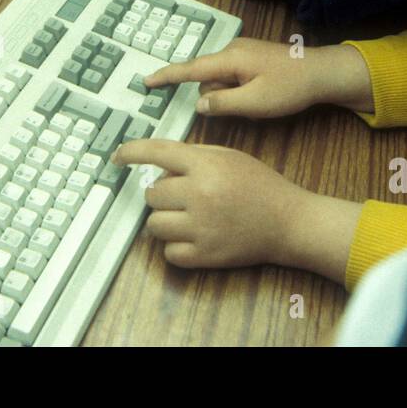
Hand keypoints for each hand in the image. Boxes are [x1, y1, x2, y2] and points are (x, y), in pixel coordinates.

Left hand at [111, 140, 306, 268]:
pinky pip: (169, 252)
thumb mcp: (229, 157)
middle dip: (161, 194)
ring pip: (154, 224)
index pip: (156, 153)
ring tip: (186, 218)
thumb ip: (194, 156)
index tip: (117, 157)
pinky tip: (193, 237)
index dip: (131, 152)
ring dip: (164, 220)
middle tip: (182, 196)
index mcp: (205, 166)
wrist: (288, 222)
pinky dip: (176, 247)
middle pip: (151, 194)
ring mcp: (200, 227)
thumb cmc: (260, 186)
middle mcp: (199, 195)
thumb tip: (159, 165)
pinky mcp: (205, 255)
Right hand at [143, 37, 374, 116]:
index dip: (167, 76)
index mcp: (230, 59)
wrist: (322, 72)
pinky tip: (258, 95)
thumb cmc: (290, 87)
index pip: (190, 69)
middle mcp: (232, 50)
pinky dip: (236, 88)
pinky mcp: (250, 57)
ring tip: (258, 100)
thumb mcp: (255, 103)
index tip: (146, 81)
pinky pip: (231, 75)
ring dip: (228, 94)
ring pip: (219, 78)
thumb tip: (198, 104)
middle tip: (244, 106)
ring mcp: (242, 52)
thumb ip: (223, 104)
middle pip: (206, 77)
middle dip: (214, 96)